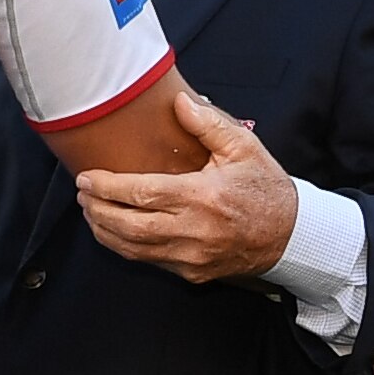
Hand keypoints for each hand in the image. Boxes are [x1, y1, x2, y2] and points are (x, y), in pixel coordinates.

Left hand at [70, 86, 301, 283]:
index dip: (107, 186)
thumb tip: (179, 102)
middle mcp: (193, 230)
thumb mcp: (244, 147)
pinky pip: (150, 262)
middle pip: (128, 226)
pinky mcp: (192, 273)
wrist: (291, 236)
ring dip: (105, 232)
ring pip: (133, 250)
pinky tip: (116, 232)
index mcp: (203, 196)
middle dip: (97, 210)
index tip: (86, 178)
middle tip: (82, 195)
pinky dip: (126, 247)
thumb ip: (208, 124)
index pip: (141, 193)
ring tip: (91, 212)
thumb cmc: (265, 189)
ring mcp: (191, 257)